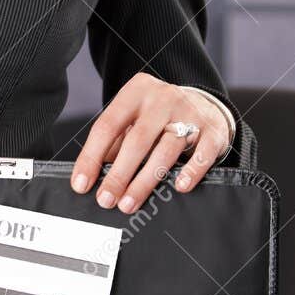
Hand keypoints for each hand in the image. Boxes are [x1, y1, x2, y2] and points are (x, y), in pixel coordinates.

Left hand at [70, 73, 230, 212]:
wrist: (204, 104)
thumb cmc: (158, 119)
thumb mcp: (133, 119)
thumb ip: (115, 143)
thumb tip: (92, 178)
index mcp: (136, 91)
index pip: (108, 125)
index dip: (91, 156)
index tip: (81, 184)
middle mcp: (163, 98)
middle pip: (137, 139)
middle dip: (118, 174)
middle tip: (105, 200)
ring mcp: (190, 112)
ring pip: (166, 149)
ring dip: (145, 180)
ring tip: (129, 203)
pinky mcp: (213, 129)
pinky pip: (202, 153)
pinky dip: (191, 171)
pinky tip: (179, 187)